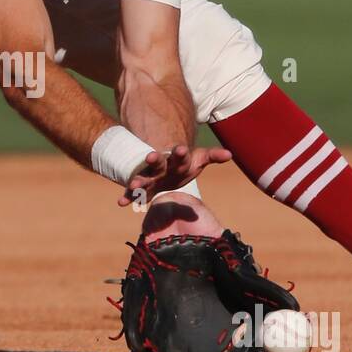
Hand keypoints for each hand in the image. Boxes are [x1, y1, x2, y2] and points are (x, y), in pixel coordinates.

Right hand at [118, 144, 232, 206]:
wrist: (163, 164)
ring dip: (138, 180)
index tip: (180, 148)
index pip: (179, 155)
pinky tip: (121, 203)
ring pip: (143, 177)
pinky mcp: (143, 187)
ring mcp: (150, 175)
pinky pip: (134, 192)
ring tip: (134, 184)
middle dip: (154, 160)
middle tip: (151, 157)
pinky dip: (128, 196)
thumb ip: (212, 156)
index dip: (180, 152)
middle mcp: (161, 166)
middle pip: (157, 162)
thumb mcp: (198, 159)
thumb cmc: (183, 164)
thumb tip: (230, 154)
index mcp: (176, 159)